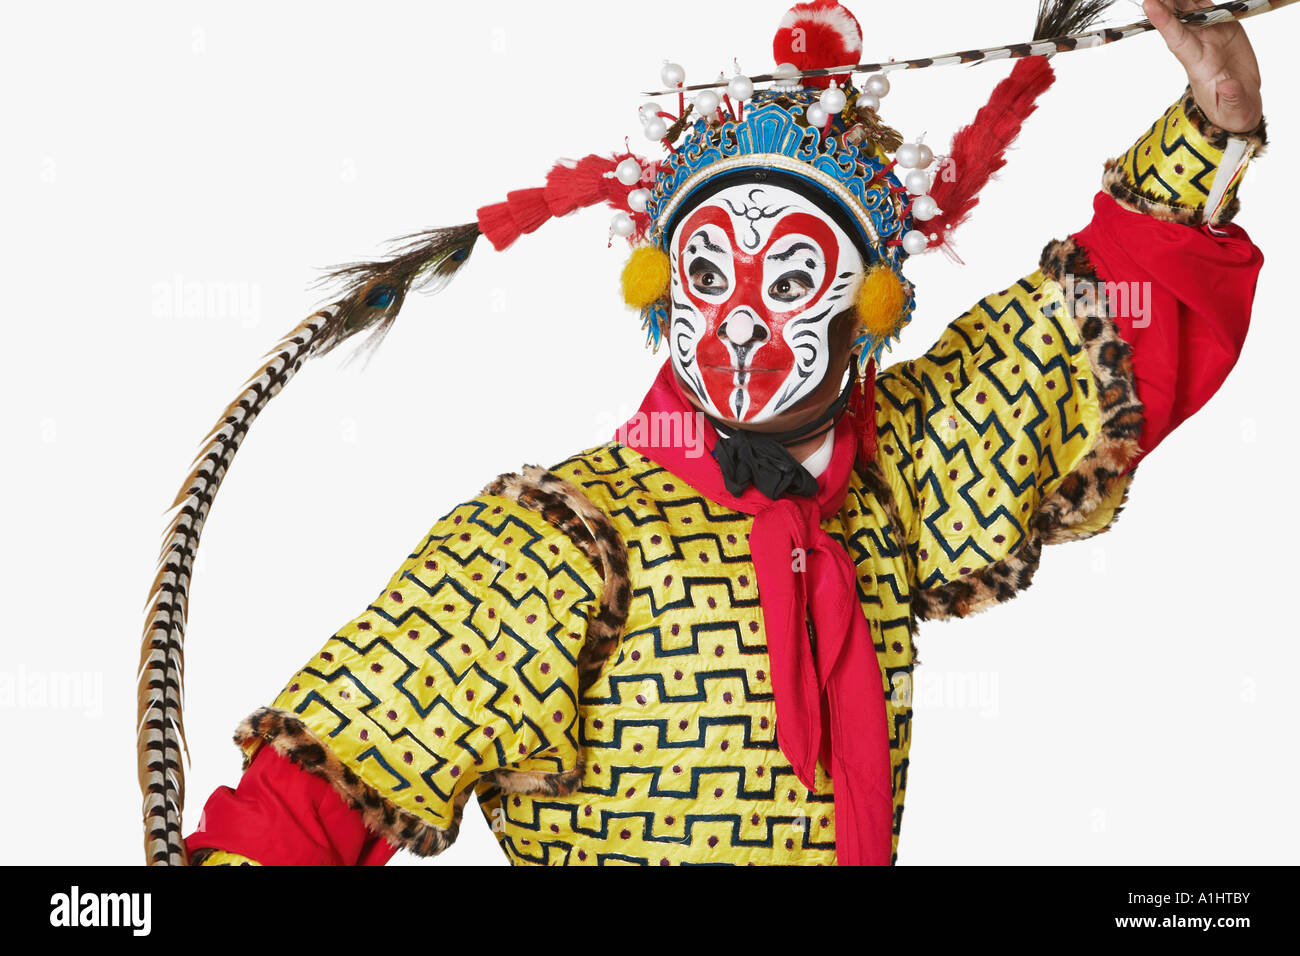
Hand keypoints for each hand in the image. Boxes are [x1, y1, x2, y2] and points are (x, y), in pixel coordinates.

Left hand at [1143, 0, 1262, 132]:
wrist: (1240, 105)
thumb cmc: (1231, 110)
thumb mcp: (1234, 109)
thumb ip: (1230, 98)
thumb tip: (1228, 87)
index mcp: (1198, 65)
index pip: (1178, 40)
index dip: (1165, 23)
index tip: (1150, 5)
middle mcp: (1199, 47)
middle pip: (1179, 18)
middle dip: (1167, 0)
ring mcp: (1209, 36)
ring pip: (1191, 9)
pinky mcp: (1223, 27)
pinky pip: (1209, 7)